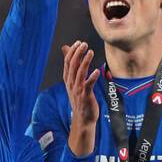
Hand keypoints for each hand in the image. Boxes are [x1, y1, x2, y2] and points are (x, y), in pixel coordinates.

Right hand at [61, 41, 100, 156]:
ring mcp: (78, 90)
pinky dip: (91, 77)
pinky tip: (96, 71)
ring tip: (90, 52)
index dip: (72, 52)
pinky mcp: (85, 95)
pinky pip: (88, 85)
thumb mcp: (73, 82)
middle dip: (78, 53)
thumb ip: (71, 65)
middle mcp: (71, 83)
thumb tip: (65, 49)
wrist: (83, 118)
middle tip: (84, 44)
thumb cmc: (79, 99)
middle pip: (72, 65)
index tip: (78, 43)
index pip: (67, 62)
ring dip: (85, 61)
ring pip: (79, 73)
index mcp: (68, 79)